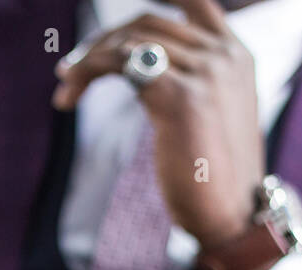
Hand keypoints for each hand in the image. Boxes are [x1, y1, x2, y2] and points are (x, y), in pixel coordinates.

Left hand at [52, 0, 263, 249]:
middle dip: (102, 41)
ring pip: (129, 42)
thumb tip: (144, 68)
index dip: (153, 3)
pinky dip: (87, 73)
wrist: (230, 215)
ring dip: (87, 61)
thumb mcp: (211, 116)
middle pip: (149, 21)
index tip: (111, 29)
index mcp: (236, 54)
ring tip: (65, 87)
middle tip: (70, 68)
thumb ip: (190, 82)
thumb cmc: (213, 177)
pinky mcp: (181, 97)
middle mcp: (224, 55)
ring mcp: (206, 72)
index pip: (191, 2)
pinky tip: (68, 95)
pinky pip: (120, 65)